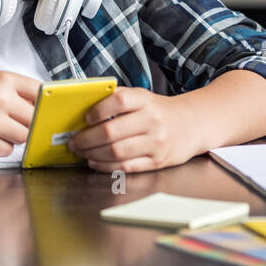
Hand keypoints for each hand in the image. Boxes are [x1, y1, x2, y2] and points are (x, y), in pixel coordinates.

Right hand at [0, 71, 40, 155]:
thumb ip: (20, 91)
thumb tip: (43, 107)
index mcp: (4, 80)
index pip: (40, 92)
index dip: (45, 103)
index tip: (46, 109)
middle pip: (35, 118)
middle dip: (31, 121)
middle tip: (20, 120)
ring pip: (24, 136)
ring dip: (18, 135)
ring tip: (4, 128)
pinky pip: (7, 150)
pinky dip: (3, 146)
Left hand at [70, 86, 195, 173]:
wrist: (192, 125)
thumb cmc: (160, 111)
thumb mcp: (144, 98)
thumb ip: (118, 99)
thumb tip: (84, 108)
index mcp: (146, 100)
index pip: (119, 100)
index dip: (98, 110)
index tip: (86, 118)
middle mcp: (153, 120)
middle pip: (111, 131)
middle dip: (86, 139)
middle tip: (74, 142)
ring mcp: (156, 142)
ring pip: (116, 152)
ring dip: (92, 154)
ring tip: (82, 152)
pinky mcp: (157, 161)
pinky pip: (125, 167)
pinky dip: (105, 166)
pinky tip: (95, 162)